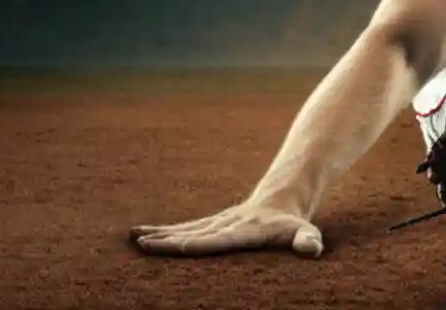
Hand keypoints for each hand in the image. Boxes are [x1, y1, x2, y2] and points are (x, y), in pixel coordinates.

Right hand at [130, 200, 323, 257]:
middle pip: (193, 234)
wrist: (284, 197)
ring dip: (159, 235)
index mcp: (243, 231)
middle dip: (167, 241)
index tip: (171, 246)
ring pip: (184, 229)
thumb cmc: (294, 224)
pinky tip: (141, 234)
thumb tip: (312, 249)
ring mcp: (217, 223)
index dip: (192, 244)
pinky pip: (184, 228)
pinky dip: (162, 231)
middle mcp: (226, 225)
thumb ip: (307, 240)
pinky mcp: (212, 223)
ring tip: (134, 238)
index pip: (216, 240)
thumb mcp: (306, 232)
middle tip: (142, 244)